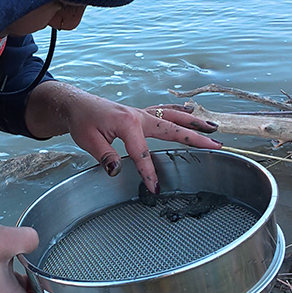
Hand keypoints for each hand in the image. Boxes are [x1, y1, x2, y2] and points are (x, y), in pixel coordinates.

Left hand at [72, 98, 220, 192]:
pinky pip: (165, 113)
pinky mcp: (140, 114)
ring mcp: (141, 113)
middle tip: (215, 146)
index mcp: (127, 123)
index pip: (143, 153)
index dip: (149, 172)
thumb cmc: (82, 121)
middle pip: (172, 129)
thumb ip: (105, 156)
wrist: (76, 104)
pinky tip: (192, 115)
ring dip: (194, 124)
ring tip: (213, 129)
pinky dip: (180, 114)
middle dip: (195, 138)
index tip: (155, 188)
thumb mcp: (88, 140)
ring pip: (173, 117)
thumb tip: (117, 170)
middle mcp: (139, 116)